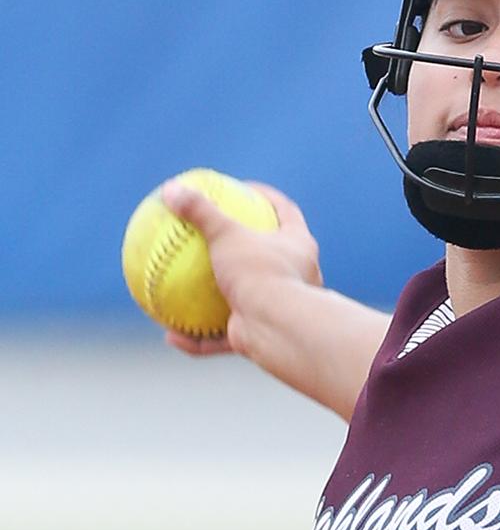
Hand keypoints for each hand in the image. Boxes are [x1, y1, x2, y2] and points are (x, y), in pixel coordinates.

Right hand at [156, 179, 321, 356]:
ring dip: (217, 302)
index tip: (244, 189)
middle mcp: (295, 277)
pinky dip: (199, 340)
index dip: (267, 198)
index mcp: (298, 246)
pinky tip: (171, 338)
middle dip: (245, 252)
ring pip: (248, 303)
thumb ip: (201, 213)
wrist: (278, 327)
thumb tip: (170, 189)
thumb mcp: (227, 235)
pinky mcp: (261, 336)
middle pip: (273, 259)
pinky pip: (225, 339)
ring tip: (185, 296)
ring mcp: (279, 308)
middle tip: (215, 238)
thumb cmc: (259, 273)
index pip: (286, 211)